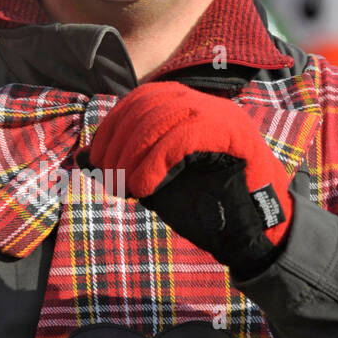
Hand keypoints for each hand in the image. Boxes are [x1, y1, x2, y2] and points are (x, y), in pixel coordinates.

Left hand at [86, 81, 292, 277]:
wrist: (255, 238)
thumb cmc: (207, 211)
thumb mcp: (155, 186)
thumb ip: (124, 168)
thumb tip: (82, 158)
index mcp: (189, 110)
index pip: (141, 99)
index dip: (112, 127)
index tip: (97, 162)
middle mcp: (207, 105)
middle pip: (148, 102)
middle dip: (118, 140)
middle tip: (108, 177)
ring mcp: (224, 117)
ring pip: (164, 114)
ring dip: (133, 152)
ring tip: (125, 186)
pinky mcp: (235, 135)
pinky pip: (185, 136)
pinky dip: (156, 162)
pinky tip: (144, 188)